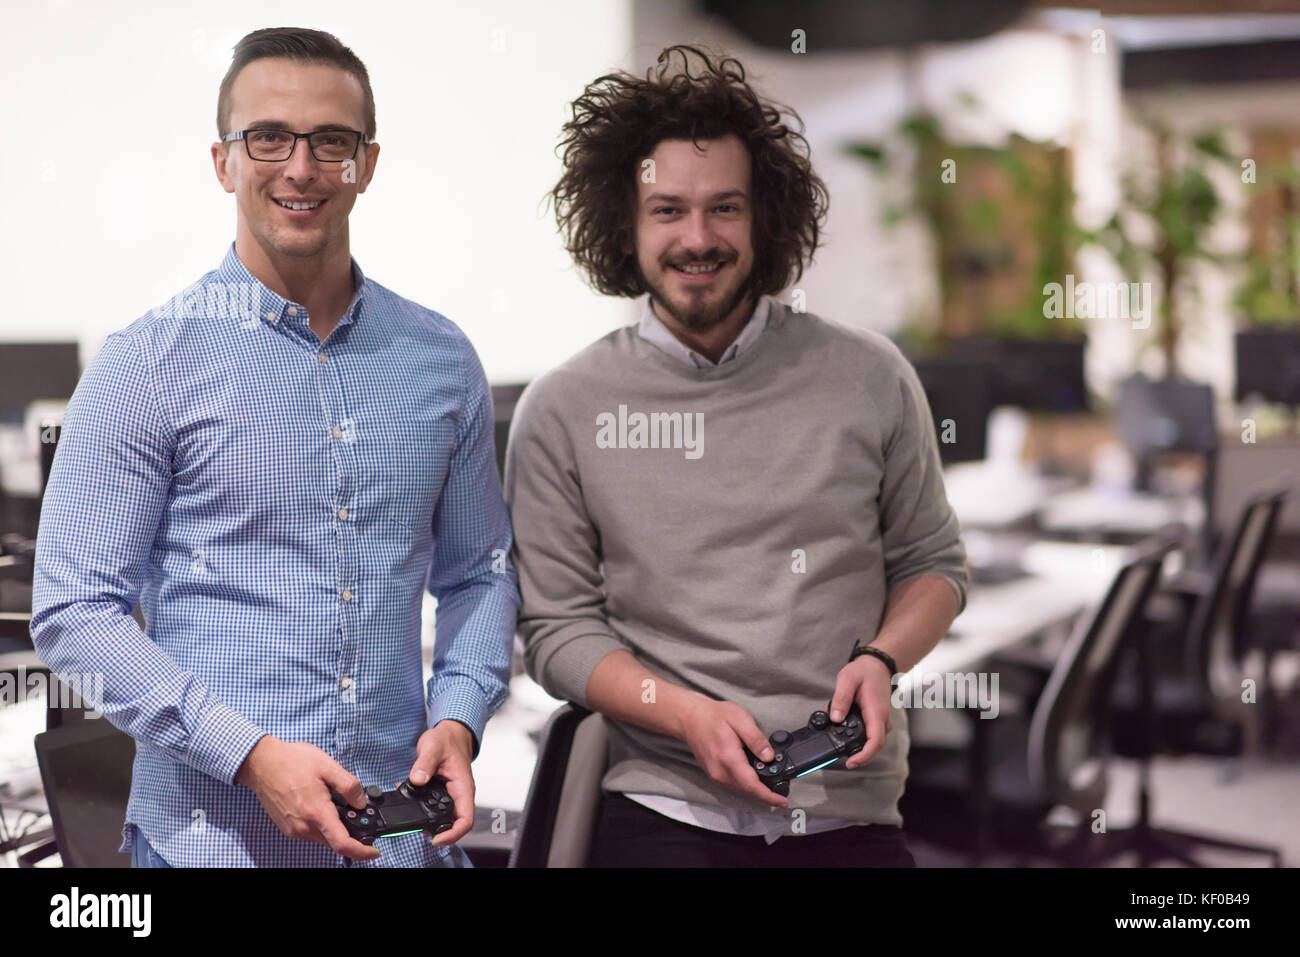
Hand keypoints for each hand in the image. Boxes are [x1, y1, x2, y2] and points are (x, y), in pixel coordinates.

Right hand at [235, 736, 379, 861]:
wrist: (261, 762)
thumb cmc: (291, 761)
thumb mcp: (327, 766)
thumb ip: (349, 786)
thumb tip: (362, 802)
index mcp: (316, 813)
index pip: (342, 844)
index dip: (361, 852)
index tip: (374, 851)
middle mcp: (303, 827)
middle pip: (334, 841)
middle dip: (349, 832)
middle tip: (355, 812)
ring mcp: (293, 829)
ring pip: (323, 837)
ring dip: (334, 826)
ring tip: (332, 800)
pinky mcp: (287, 827)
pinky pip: (311, 832)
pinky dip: (321, 823)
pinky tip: (318, 803)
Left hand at [406, 719, 475, 845]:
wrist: (450, 733)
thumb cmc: (447, 739)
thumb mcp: (433, 747)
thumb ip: (424, 764)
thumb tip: (417, 779)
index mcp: (463, 786)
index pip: (465, 819)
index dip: (453, 834)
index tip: (437, 839)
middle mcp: (459, 793)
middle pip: (455, 823)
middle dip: (438, 831)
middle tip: (418, 828)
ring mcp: (452, 794)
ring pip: (445, 817)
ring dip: (430, 821)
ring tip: (412, 817)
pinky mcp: (443, 792)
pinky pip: (436, 807)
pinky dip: (423, 808)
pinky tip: (410, 801)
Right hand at [677, 697, 787, 807]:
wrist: (690, 718)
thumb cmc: (713, 716)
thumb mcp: (740, 718)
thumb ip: (756, 739)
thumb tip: (769, 757)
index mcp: (729, 758)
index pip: (752, 786)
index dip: (769, 796)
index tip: (782, 801)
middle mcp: (720, 772)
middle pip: (748, 791)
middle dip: (766, 792)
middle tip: (780, 784)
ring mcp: (715, 776)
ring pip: (741, 790)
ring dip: (756, 788)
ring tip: (768, 778)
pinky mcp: (714, 775)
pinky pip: (734, 786)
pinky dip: (746, 784)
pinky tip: (752, 774)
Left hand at [828, 654, 894, 769]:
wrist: (877, 666)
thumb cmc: (864, 672)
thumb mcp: (847, 679)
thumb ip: (840, 698)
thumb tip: (834, 717)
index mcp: (876, 713)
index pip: (875, 742)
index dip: (864, 756)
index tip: (851, 762)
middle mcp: (881, 721)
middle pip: (871, 746)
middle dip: (852, 749)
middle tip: (832, 743)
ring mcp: (880, 723)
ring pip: (868, 741)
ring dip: (850, 740)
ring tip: (833, 726)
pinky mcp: (876, 722)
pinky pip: (867, 734)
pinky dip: (852, 733)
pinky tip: (840, 723)